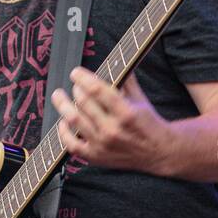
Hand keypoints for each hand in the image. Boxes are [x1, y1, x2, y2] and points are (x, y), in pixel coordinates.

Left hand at [50, 66, 170, 173]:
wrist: (158, 152)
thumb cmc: (148, 123)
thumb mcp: (140, 99)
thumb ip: (126, 80)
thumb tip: (114, 61)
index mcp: (126, 112)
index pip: (96, 89)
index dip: (82, 78)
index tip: (76, 73)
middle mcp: (112, 129)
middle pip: (83, 103)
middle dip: (75, 89)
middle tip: (74, 85)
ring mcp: (102, 145)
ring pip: (74, 120)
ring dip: (63, 105)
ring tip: (59, 97)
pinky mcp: (96, 157)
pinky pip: (71, 144)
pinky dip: (63, 132)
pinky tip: (63, 122)